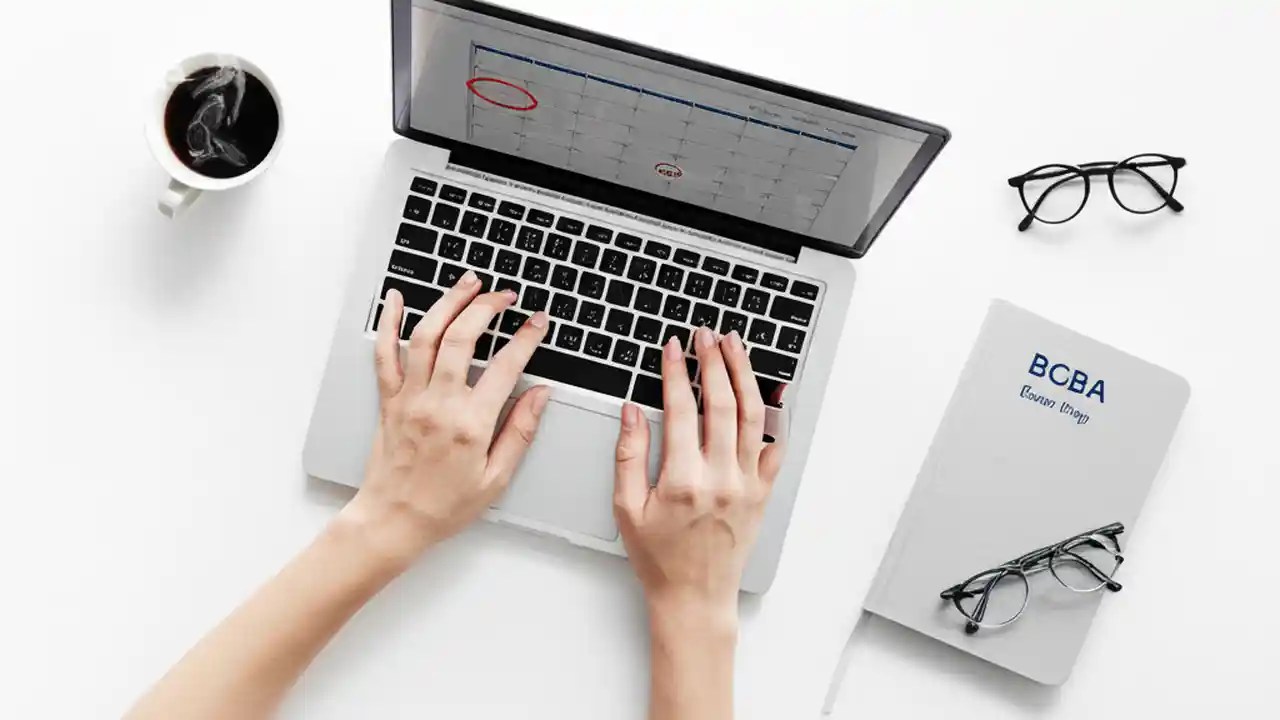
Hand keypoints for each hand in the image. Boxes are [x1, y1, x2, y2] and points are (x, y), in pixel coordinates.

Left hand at [341, 272, 551, 567]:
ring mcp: (409, 398)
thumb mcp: (496, 478)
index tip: (538, 322)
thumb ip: (520, 431)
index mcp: (470, 424)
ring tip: (467, 283)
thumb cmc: (444, 506)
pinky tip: (397, 299)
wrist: (393, 520)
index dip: (525, 338)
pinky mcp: (389, 400)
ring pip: (425, 335)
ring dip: (448, 302)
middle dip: (487, 308)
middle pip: (462, 338)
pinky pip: (385, 352)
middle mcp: (438, 404)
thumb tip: (541, 395)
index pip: (505, 367)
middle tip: (504, 296)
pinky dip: (389, 321)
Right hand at [613, 327, 784, 621]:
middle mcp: (720, 478)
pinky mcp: (763, 492)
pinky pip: (775, 446)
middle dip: (714, 361)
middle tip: (706, 335)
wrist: (695, 597)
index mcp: (682, 480)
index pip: (681, 410)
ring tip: (735, 346)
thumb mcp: (627, 509)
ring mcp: (747, 484)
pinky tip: (770, 390)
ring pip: (752, 417)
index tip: (673, 347)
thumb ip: (628, 455)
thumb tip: (631, 411)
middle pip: (722, 403)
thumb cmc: (659, 558)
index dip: (676, 372)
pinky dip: (775, 415)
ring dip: (744, 375)